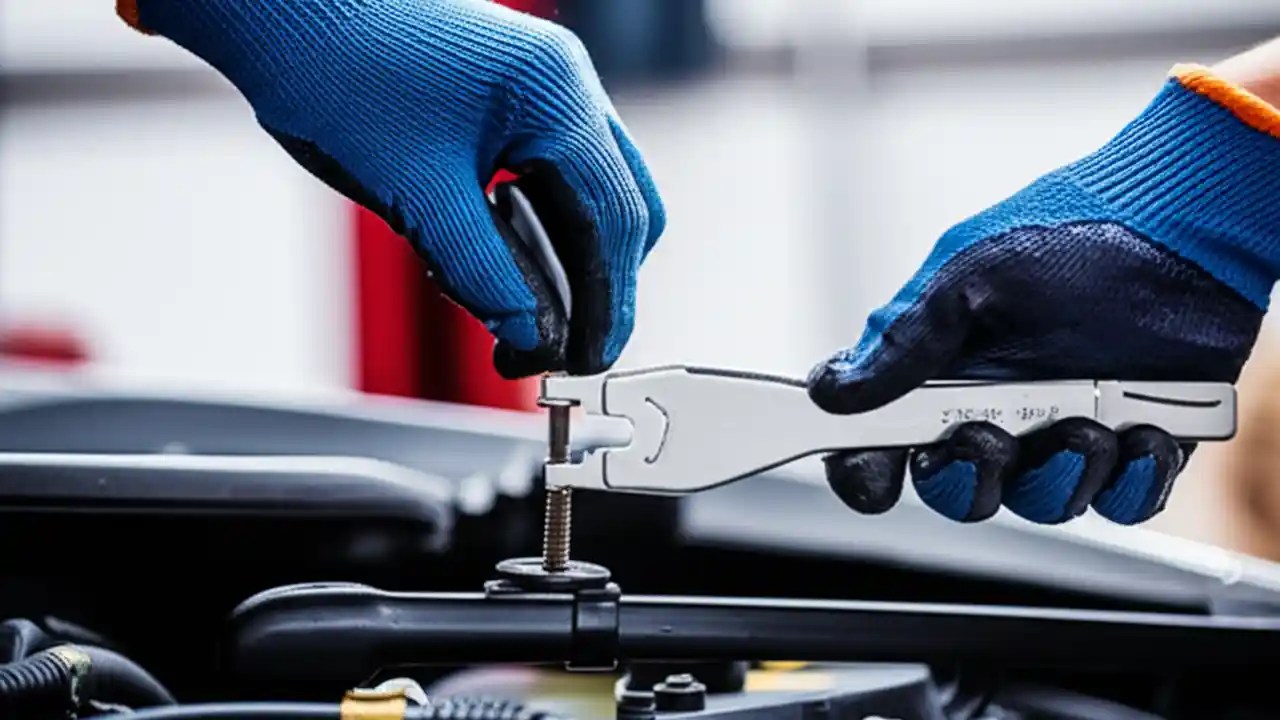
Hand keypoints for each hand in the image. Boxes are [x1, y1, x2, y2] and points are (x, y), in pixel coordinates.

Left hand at [133, 0, 664, 376]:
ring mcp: (541, 84)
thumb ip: (485, 272)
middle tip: (563, 345)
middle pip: (622, 205)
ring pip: (590, 191)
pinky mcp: (511, 95)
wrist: (277, 9)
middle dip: (600, 281)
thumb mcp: (417, 196)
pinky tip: (497, 258)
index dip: (609, 300)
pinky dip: (538, 223)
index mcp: (556, 94)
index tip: (587, 360)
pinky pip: (551, 171)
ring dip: (567, 254)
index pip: (616, 217)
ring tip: (522, 312)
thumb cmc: (335, 76)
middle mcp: (565, 82)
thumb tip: (535, 339)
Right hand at [807, 63, 1279, 525]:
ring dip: (1058, 476)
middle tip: (991, 436)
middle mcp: (994, 410)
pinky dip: (1130, 481)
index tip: (875, 476)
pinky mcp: (1131, 444)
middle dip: (969, 477)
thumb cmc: (1066, 236)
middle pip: (955, 491)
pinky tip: (1141, 436)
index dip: (866, 472)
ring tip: (1089, 424)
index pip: (877, 445)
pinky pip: (1121, 502)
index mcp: (938, 373)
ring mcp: (1061, 431)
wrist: (1180, 227)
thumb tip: (832, 392)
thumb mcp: (968, 282)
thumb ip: (901, 345)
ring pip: (1038, 503)